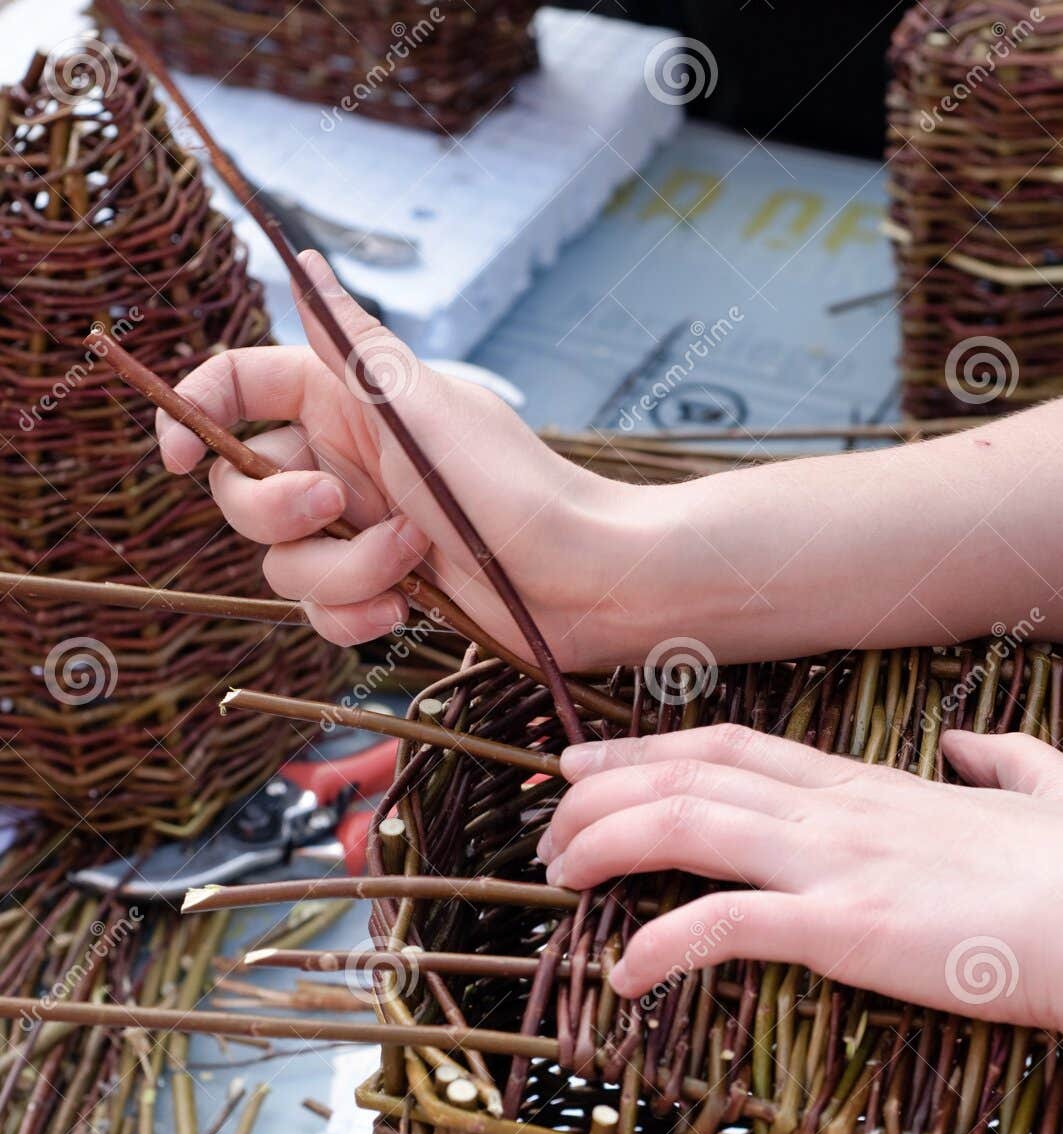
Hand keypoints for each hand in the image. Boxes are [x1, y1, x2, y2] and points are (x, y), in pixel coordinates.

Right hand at [155, 253, 658, 665]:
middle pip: (242, 491)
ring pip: (283, 564)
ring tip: (411, 560)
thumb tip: (301, 256)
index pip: (238, 389)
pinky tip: (402, 608)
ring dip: (339, 571)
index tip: (180, 457)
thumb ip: (351, 342)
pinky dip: (352, 617)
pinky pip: (321, 613)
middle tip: (337, 506)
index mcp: (343, 399)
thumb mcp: (421, 402)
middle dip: (277, 511)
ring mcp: (358, 529)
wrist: (580, 578)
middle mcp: (342, 460)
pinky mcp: (378, 589)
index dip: (194, 416)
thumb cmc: (510, 483)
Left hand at [539, 724, 1062, 1029]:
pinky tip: (624, 975)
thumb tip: (972, 747)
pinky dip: (659, 945)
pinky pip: (727, 925)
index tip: (588, 764)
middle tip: (548, 827)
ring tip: (557, 880)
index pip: (734, 747)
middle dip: (602, 794)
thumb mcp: (1049, 796)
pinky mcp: (853, 926)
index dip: (649, 751)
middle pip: (690, 775)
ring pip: (688, 824)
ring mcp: (842, 862)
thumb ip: (1005, 765)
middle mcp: (841, 810)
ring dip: (606, 845)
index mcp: (873, 787)